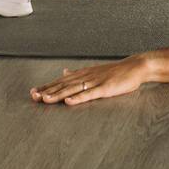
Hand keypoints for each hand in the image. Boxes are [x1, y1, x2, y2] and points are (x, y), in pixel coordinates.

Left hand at [30, 55, 151, 105]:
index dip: (47, 86)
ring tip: (45, 99)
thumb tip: (64, 72)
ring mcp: (95, 82)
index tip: (33, 92)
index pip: (60, 81)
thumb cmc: (115, 72)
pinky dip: (78, 98)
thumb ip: (78, 74)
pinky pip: (90, 94)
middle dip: (48, 91)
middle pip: (63, 85)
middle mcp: (86, 77)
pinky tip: (69, 102)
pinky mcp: (105, 89)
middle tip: (33, 96)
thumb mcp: (94, 71)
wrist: (135, 67)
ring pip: (73, 89)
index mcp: (82, 74)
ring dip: (58, 94)